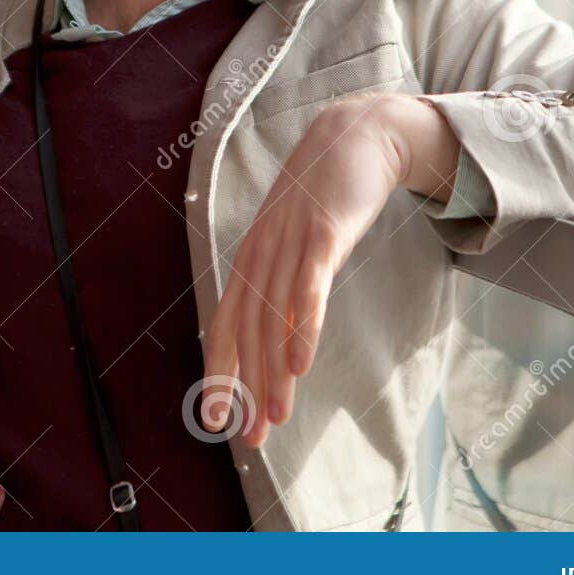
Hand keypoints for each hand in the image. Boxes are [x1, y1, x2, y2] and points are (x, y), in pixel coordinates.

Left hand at [201, 95, 456, 448]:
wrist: (356, 135)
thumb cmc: (328, 198)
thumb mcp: (301, 246)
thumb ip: (290, 288)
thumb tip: (284, 341)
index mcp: (251, 260)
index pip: (224, 325)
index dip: (219, 374)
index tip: (217, 421)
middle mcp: (261, 253)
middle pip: (245, 330)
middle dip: (246, 388)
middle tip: (250, 439)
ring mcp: (290, 242)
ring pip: (274, 317)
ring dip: (274, 371)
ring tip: (277, 416)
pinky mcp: (323, 232)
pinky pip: (308, 286)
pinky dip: (303, 326)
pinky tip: (302, 362)